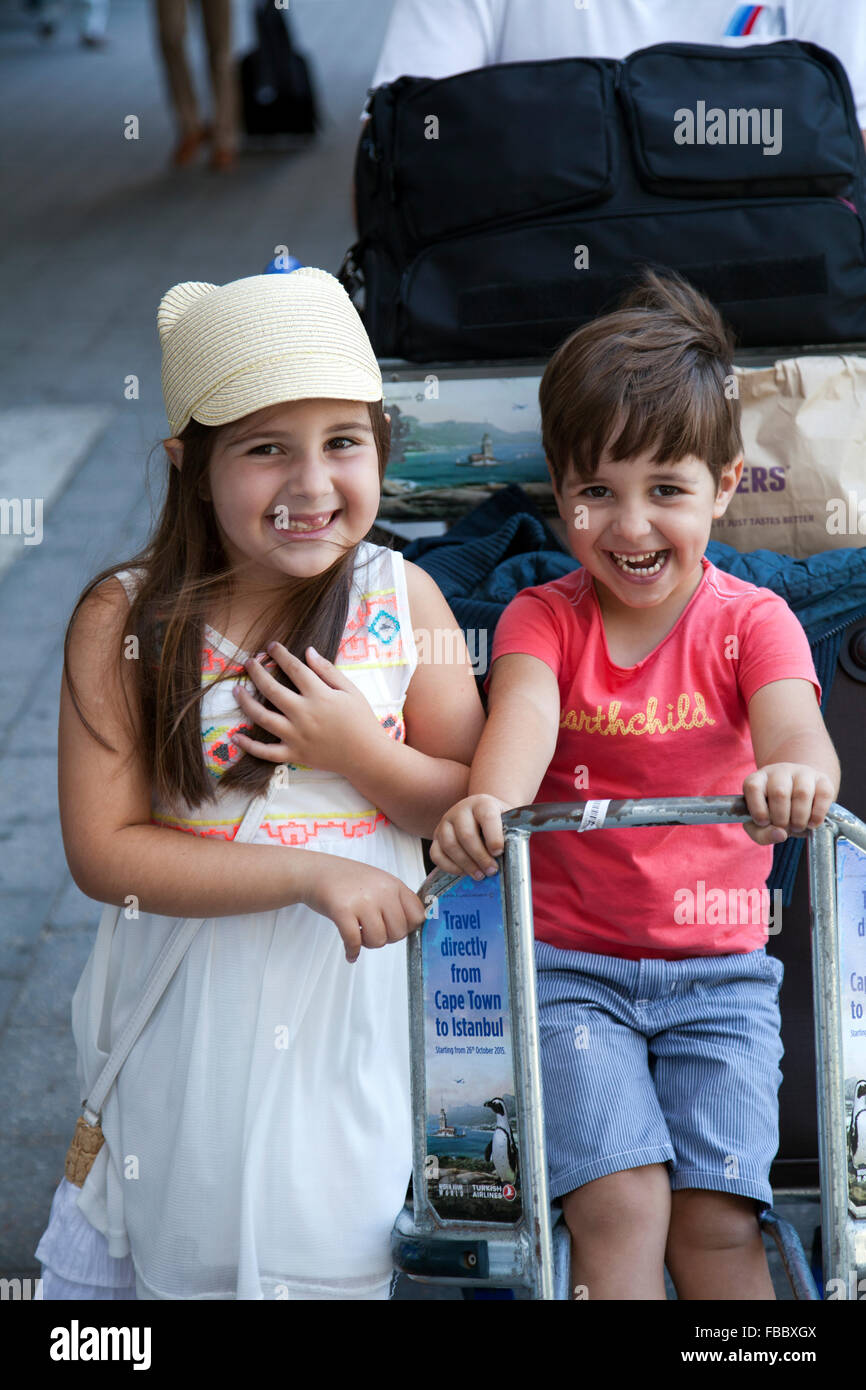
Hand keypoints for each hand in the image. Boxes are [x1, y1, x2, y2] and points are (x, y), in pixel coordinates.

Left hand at [231, 642, 381, 773]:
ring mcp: (296, 736)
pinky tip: (236, 736)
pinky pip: (266, 752)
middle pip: (272, 689)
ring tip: (236, 690)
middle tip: (248, 662)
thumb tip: (308, 651)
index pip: (294, 669)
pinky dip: (249, 746)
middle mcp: (304, 715)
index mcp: (319, 696)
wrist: (367, 755)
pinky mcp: (294, 755)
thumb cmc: (361, 720)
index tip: (271, 646)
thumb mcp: (350, 690)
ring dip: (246, 703)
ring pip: (262, 718)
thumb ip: (328, 671)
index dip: (280, 655)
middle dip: (257, 673)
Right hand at [299, 855, 427, 962]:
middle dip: (385, 938)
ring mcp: (363, 901)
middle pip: (399, 933)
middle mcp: (382, 891)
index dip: (407, 927)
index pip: (417, 916)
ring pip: (378, 940)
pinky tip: (350, 952)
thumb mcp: (379, 881)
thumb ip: (396, 900)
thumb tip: (413, 926)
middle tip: (371, 930)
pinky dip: (352, 951)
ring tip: (359, 934)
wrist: (316, 871)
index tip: (393, 927)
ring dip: (368, 944)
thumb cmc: (347, 879)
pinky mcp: (343, 910)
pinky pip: (354, 941)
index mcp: (393, 884)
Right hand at [430, 794, 512, 879]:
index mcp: (482, 803)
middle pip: (466, 835)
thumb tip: (510, 859)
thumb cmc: (498, 822)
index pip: (487, 817)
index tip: (499, 852)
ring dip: (466, 864)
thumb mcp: (508, 822)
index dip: (493, 837)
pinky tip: (464, 872)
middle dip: (480, 857)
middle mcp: (461, 810)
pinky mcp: (436, 836)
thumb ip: (510, 836)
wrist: (483, 814)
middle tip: (491, 870)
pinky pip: (436, 854)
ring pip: (450, 845)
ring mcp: (446, 822)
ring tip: (480, 875)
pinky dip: (449, 867)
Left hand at [742, 763, 834, 845]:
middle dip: (781, 819)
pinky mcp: (822, 780)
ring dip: (799, 818)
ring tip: (797, 826)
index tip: (763, 822)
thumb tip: (780, 834)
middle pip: (779, 793)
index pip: (753, 787)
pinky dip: (817, 815)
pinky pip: (823, 795)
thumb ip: (762, 834)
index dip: (758, 809)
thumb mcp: (761, 826)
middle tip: (785, 827)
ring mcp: (802, 772)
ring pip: (802, 793)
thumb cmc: (776, 813)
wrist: (800, 801)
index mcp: (758, 779)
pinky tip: (812, 823)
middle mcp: (779, 771)